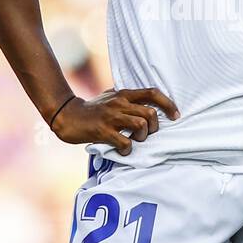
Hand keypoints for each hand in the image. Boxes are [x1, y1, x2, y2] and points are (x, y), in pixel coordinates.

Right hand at [48, 86, 180, 154]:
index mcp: (124, 94)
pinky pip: (125, 142)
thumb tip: (150, 105)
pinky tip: (123, 149)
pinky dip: (128, 149)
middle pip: (150, 113)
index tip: (175, 115)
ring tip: (135, 141)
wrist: (68, 115)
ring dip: (142, 138)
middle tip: (148, 135)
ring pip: (141, 126)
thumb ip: (128, 100)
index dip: (168, 104)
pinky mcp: (102, 131)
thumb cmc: (93, 109)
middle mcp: (119, 103)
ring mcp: (111, 117)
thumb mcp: (111, 97)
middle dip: (154, 128)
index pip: (152, 93)